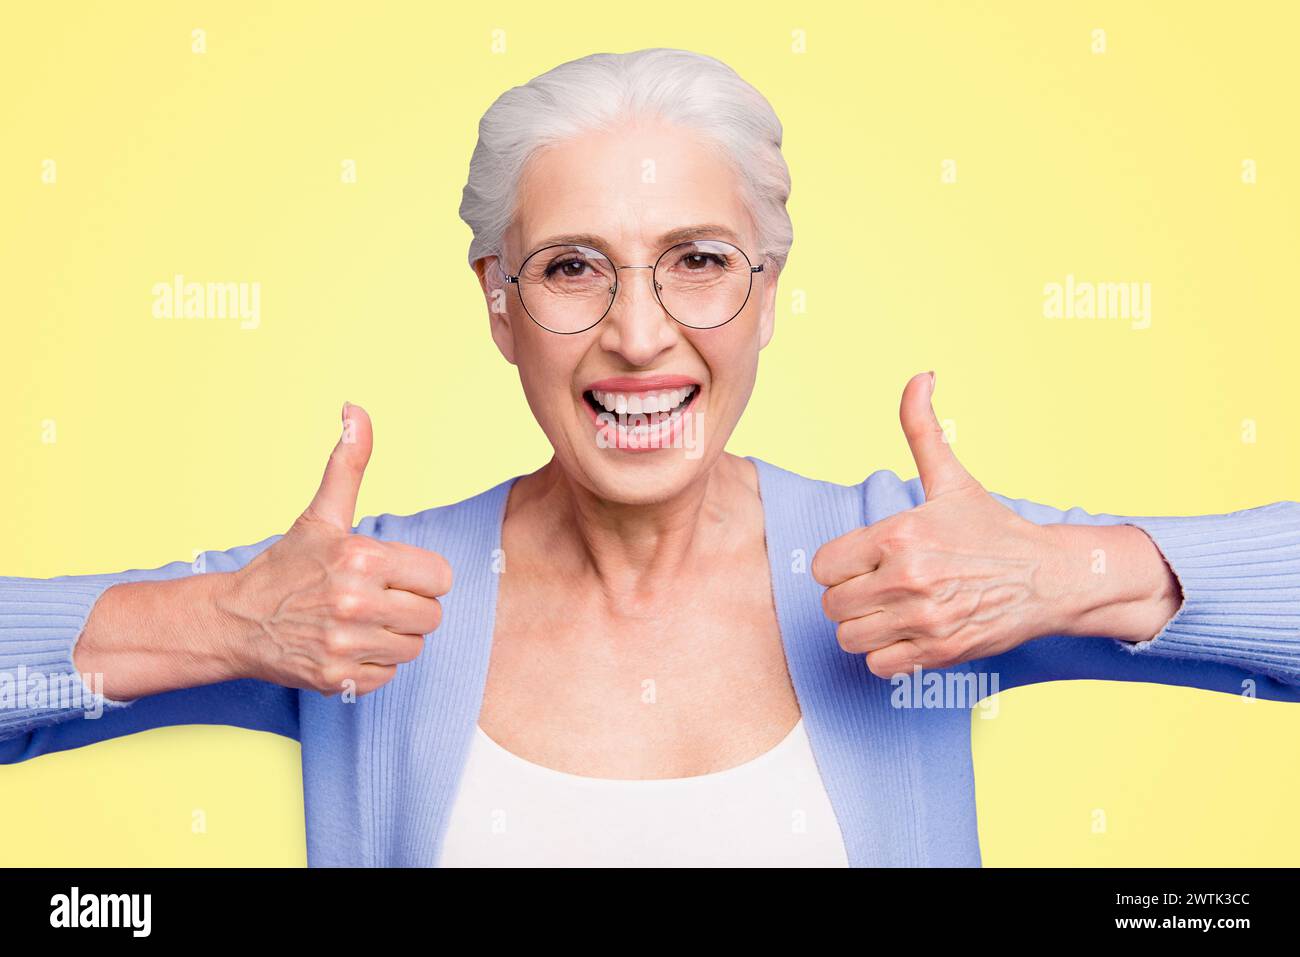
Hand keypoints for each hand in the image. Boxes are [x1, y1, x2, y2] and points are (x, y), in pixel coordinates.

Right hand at [220, 403, 452, 696]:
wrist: (234, 622)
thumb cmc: (285, 567)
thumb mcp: (321, 515)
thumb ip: (348, 464)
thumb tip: (356, 409)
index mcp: (361, 558)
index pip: (440, 577)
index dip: (419, 577)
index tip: (391, 575)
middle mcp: (356, 602)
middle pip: (431, 615)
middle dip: (408, 607)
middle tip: (374, 600)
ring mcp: (347, 644)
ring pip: (413, 647)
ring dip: (392, 637)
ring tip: (359, 623)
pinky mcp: (339, 679)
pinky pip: (389, 675)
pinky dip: (372, 665)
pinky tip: (346, 646)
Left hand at [811, 372, 1064, 678]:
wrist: (1050, 578)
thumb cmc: (992, 529)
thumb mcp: (953, 478)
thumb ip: (922, 428)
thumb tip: (920, 376)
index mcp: (900, 534)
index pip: (824, 565)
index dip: (838, 565)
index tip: (861, 562)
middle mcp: (908, 578)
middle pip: (833, 604)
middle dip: (849, 596)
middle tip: (876, 587)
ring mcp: (924, 619)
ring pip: (850, 637)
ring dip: (862, 628)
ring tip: (886, 612)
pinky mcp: (939, 652)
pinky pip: (878, 665)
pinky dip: (885, 655)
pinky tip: (904, 634)